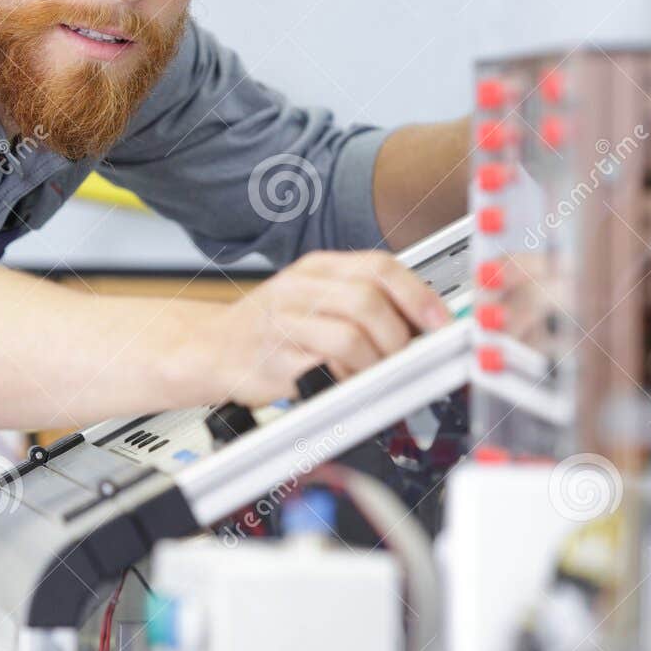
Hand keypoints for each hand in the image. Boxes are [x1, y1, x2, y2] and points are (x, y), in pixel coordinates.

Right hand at [208, 250, 451, 406]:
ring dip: (375, 361)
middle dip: (399, 335)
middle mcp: (301, 287)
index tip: (441, 324)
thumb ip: (362, 303)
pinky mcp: (274, 355)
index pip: (380, 267)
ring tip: (375, 376)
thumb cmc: (268, 330)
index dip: (418, 296)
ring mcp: (284, 319)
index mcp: (318, 268)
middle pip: (369, 299)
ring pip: (352, 331)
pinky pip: (325, 364)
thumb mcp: (312, 300)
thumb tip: (422, 326)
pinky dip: (346, 377)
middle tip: (406, 360)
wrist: (209, 348)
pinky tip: (345, 384)